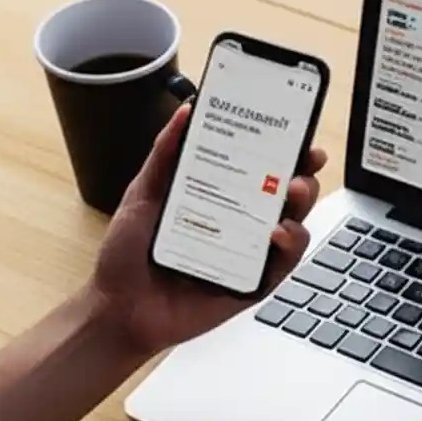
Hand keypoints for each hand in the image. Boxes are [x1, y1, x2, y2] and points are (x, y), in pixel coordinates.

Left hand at [86, 103, 329, 354]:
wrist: (117, 306)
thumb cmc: (128, 254)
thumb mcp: (143, 193)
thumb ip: (166, 154)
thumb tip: (187, 113)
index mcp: (220, 199)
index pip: (261, 171)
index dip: (286, 153)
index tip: (299, 135)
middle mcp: (241, 224)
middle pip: (286, 196)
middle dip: (303, 174)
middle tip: (304, 163)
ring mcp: (250, 254)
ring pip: (294, 226)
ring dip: (302, 206)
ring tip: (294, 192)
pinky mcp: (254, 285)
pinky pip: (284, 265)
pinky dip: (289, 246)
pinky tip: (276, 233)